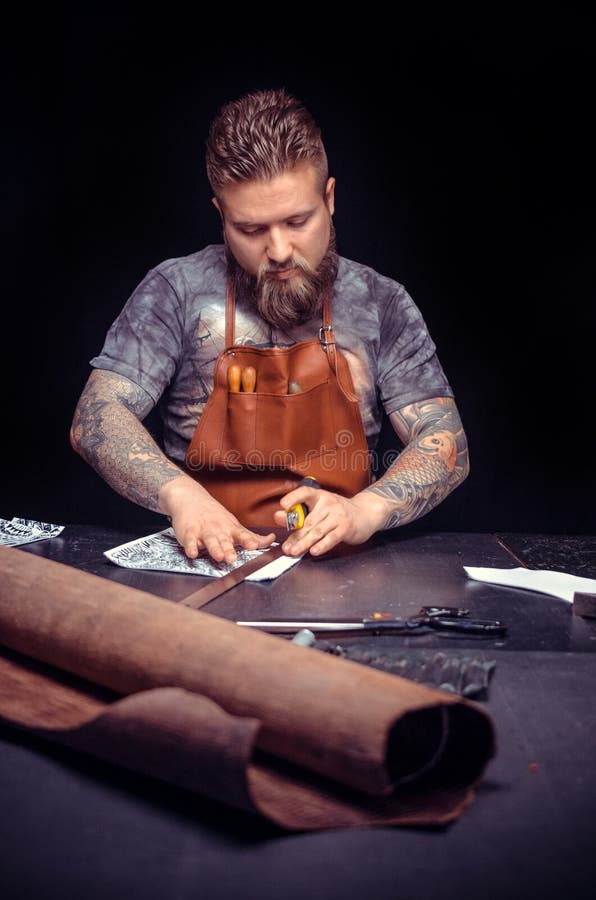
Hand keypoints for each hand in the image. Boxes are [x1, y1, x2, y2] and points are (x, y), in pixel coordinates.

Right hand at [159, 474, 274, 563]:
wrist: (191, 498)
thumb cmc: (215, 516)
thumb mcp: (234, 524)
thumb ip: (251, 536)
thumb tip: (271, 540)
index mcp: (231, 529)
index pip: (241, 535)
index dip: (248, 540)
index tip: (253, 545)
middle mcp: (218, 530)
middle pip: (225, 541)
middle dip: (229, 549)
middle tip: (233, 558)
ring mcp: (203, 531)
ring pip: (210, 541)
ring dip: (214, 548)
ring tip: (219, 556)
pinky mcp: (189, 533)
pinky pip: (189, 541)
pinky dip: (191, 547)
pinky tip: (192, 553)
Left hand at [274, 485, 387, 556]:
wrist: (365, 513)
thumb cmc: (338, 512)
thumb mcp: (320, 508)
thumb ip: (301, 514)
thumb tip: (279, 517)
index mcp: (319, 496)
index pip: (305, 493)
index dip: (293, 498)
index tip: (283, 505)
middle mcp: (328, 503)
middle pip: (308, 521)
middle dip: (295, 535)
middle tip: (285, 546)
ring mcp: (338, 516)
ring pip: (317, 531)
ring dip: (304, 543)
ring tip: (293, 551)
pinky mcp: (346, 528)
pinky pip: (332, 538)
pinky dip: (322, 545)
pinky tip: (314, 551)